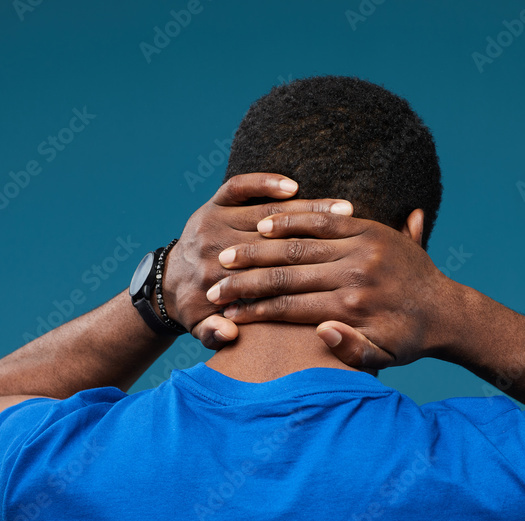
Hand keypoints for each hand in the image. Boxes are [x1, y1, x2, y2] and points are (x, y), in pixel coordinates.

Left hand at [163, 173, 352, 348]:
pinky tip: (292, 186)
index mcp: (216, 278)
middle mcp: (214, 247)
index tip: (348, 270)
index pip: (273, 274)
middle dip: (319, 232)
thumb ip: (214, 335)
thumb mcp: (203, 331)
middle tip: (356, 229)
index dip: (309, 270)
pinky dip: (264, 182)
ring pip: (264, 211)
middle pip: (275, 239)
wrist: (168, 287)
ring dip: (306, 207)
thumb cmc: (198, 313)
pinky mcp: (212, 203)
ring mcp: (212, 221)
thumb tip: (229, 332)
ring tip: (344, 207)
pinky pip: (240, 187)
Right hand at [206, 209, 456, 368]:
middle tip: (213, 286)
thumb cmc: (408, 341)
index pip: (290, 306)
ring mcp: (364, 248)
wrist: (447, 310)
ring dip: (260, 251)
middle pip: (288, 274)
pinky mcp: (371, 229)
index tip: (224, 315)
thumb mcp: (384, 358)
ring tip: (228, 258)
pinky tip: (264, 226)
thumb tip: (322, 334)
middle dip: (246, 281)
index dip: (254, 310)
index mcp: (352, 308)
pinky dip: (292, 222)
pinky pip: (324, 222)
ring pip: (300, 246)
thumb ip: (353, 352)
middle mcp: (355, 275)